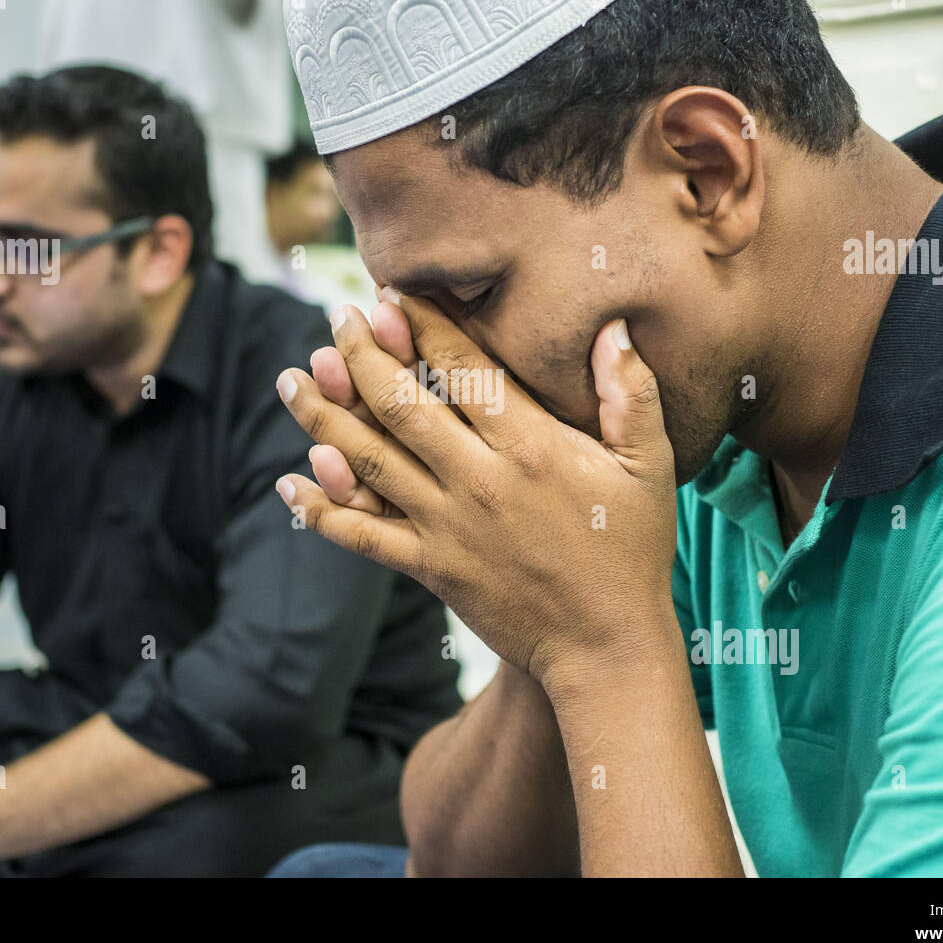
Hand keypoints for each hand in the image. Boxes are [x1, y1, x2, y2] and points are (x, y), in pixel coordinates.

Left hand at [275, 293, 678, 687]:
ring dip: (324, 416)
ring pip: (369, 460)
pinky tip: (291, 481)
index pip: (463, 370)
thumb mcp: (651, 467)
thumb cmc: (633, 550)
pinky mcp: (430, 568)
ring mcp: (448, 527)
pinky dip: (323, 508)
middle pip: (402, 405)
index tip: (388, 295)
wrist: (606, 647)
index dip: (422, 326)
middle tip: (335, 320)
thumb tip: (611, 328)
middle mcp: (479, 481)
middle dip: (361, 356)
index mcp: (532, 447)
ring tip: (292, 380)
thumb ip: (632, 394)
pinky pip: (363, 535)